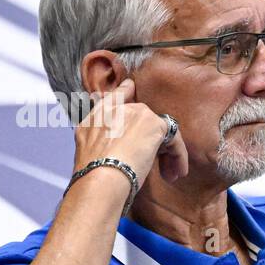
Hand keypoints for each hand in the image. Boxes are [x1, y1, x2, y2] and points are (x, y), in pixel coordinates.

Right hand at [73, 78, 188, 188]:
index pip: (116, 95)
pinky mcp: (155, 124)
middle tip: (159, 166)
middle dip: (153, 142)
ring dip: (168, 153)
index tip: (132, 88)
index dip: (126, 92)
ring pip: (160, 130)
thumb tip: (112, 142)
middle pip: (144, 117)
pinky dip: (178, 156)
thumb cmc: (92, 172)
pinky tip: (176, 173)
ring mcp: (137, 113)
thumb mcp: (86, 150)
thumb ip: (97, 138)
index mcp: (97, 114)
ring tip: (169, 174)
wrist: (100, 177)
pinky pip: (174, 139)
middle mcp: (118, 108)